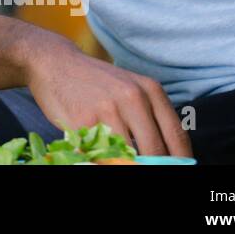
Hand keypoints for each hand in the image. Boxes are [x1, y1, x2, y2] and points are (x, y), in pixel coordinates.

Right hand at [23, 38, 193, 157]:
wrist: (54, 62)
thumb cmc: (94, 83)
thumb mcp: (129, 89)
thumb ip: (149, 117)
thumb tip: (167, 155)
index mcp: (151, 90)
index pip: (177, 137)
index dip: (180, 162)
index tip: (176, 170)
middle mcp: (134, 98)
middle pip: (156, 151)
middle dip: (154, 167)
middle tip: (145, 169)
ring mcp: (109, 109)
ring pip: (130, 156)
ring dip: (126, 163)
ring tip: (119, 159)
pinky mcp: (85, 120)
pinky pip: (102, 153)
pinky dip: (104, 160)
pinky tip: (99, 154)